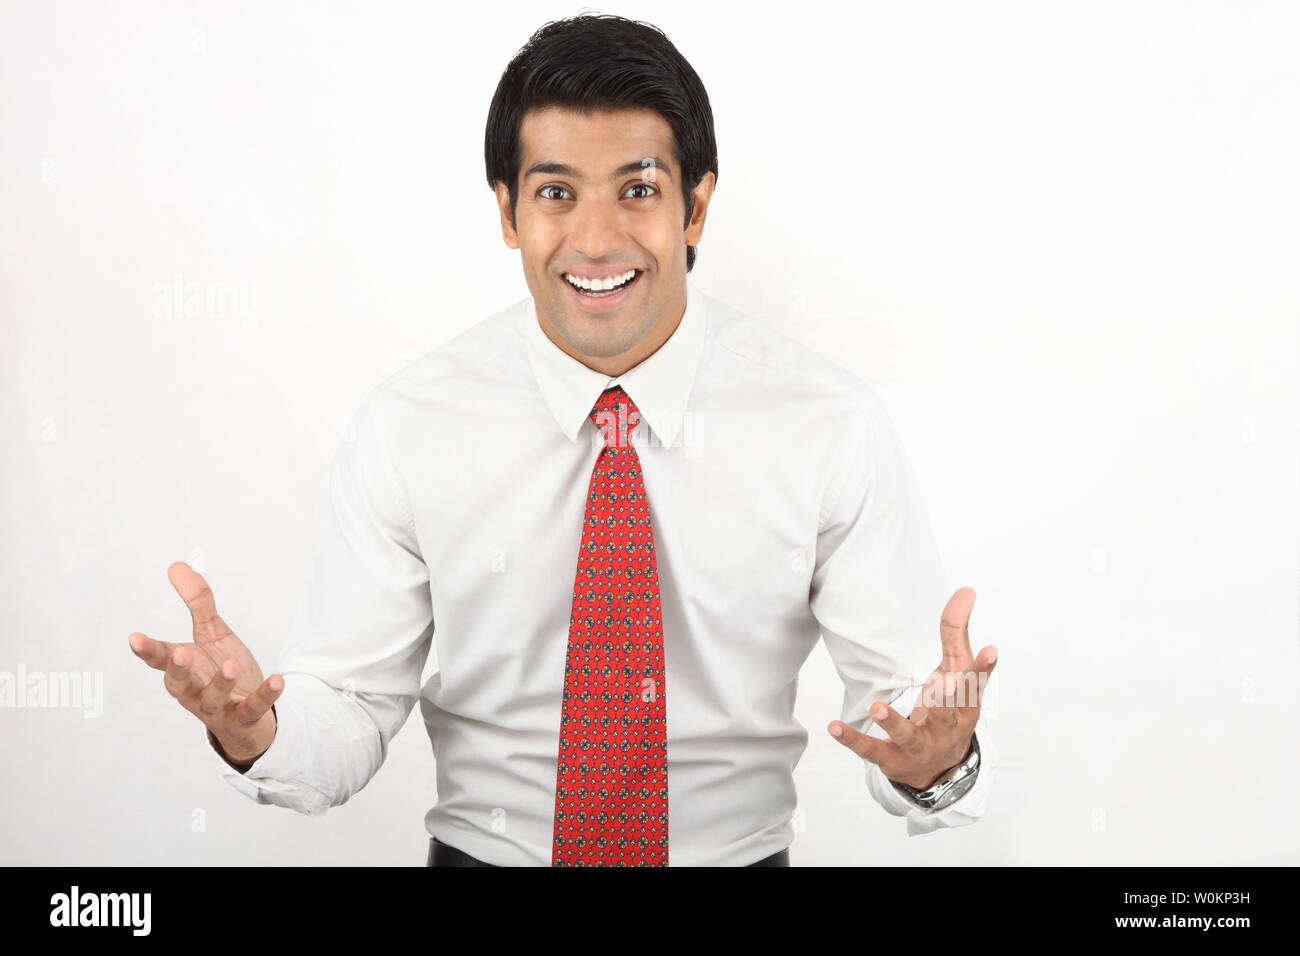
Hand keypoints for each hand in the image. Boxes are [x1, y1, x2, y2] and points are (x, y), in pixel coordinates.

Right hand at [129, 561, 282, 765]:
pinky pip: (253, 708)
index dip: (147, 650)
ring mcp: (219, 707)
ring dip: (221, 683)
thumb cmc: (221, 671)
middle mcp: (195, 690)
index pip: (160, 659)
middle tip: (180, 653)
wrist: (247, 715)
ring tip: (230, 666)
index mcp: (184, 668)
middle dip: (178, 670)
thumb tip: (177, 566)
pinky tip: (277, 681)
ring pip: (213, 699)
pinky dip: (265, 696)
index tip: (135, 638)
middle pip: (179, 684)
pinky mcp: (244, 717)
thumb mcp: (212, 633)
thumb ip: (198, 603)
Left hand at [828, 587, 996, 790]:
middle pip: (948, 713)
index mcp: (965, 705)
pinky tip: (834, 727)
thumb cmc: (949, 709)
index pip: (975, 683)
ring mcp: (919, 745)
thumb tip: (966, 590)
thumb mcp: (955, 674)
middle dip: (947, 699)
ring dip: (893, 721)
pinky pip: (871, 750)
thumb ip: (956, 633)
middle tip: (945, 682)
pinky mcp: (892, 758)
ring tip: (877, 707)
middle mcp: (946, 728)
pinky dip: (853, 740)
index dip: (983, 668)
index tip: (991, 649)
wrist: (939, 770)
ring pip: (907, 736)